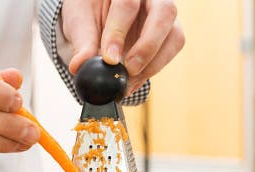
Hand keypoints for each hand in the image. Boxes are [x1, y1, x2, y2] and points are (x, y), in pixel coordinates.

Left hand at [61, 0, 184, 94]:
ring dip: (154, 63)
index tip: (109, 59)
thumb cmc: (91, 9)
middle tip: (129, 70)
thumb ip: (82, 41)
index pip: (127, 5)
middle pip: (164, 13)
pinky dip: (153, 69)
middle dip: (147, 46)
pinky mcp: (168, 33)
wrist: (99, 12)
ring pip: (175, 35)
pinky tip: (133, 81)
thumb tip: (79, 66)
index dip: (118, 33)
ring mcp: (163, 14)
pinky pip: (171, 51)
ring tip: (129, 81)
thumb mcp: (80, 19)